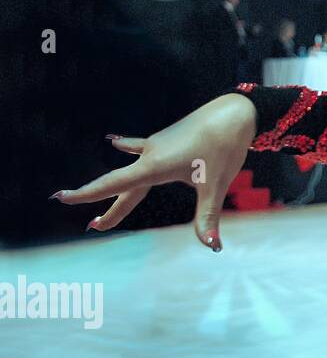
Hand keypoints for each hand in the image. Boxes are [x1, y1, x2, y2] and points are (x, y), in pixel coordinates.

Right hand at [52, 93, 257, 250]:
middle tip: (94, 227)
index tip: (62, 197)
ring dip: (118, 189)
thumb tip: (213, 246)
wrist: (234, 111)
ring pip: (131, 172)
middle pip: (123, 186)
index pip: (115, 185)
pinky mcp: (167, 139)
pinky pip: (141, 148)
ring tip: (104, 205)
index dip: (88, 194)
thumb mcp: (217, 185)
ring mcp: (157, 145)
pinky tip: (114, 142)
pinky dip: (127, 148)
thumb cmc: (225, 146)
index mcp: (155, 166)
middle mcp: (150, 155)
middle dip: (109, 208)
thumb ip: (209, 216)